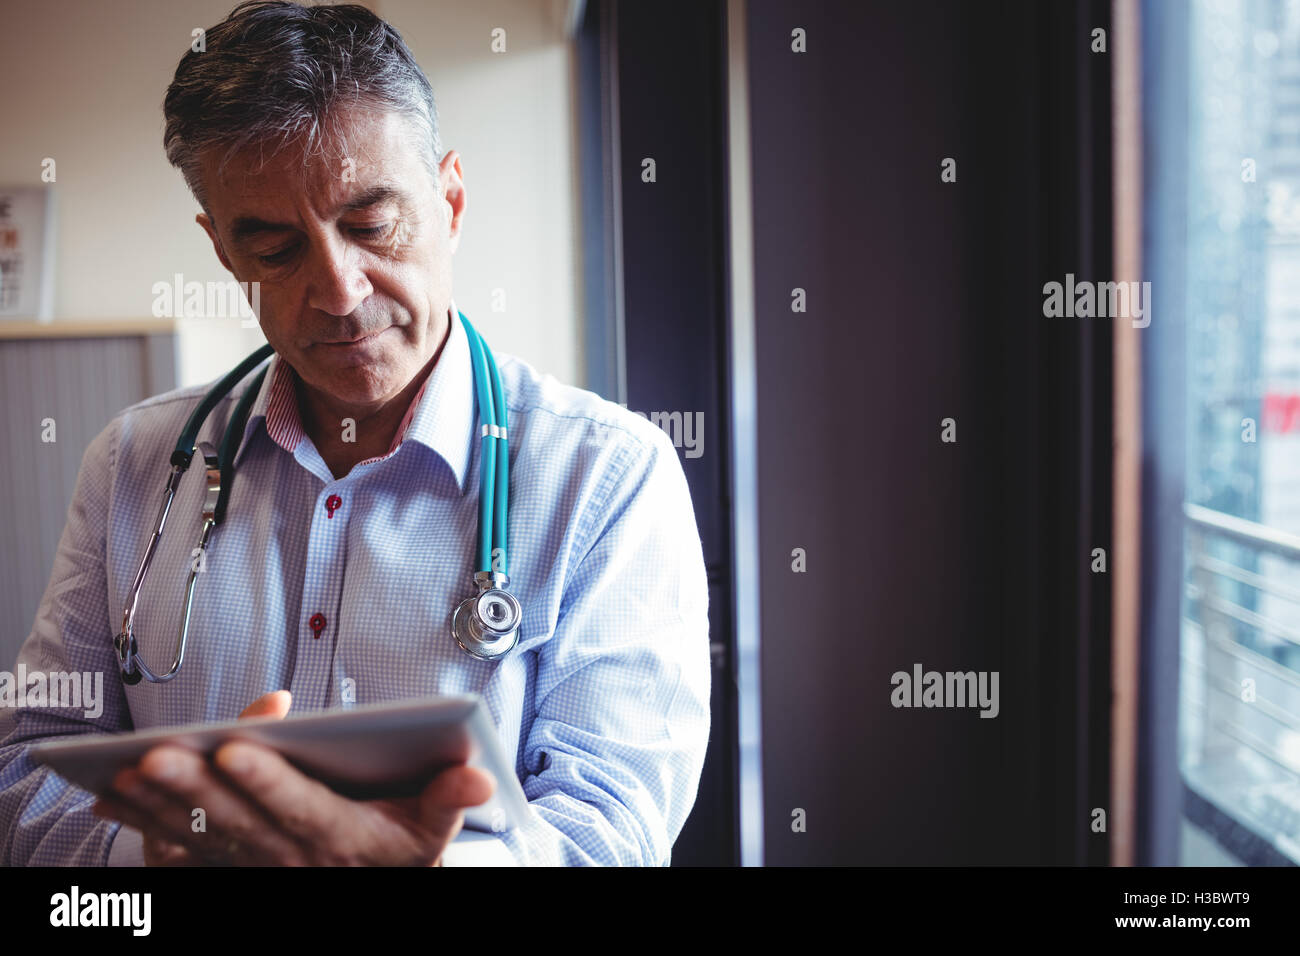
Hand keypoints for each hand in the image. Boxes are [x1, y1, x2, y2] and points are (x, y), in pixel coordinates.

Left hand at [92, 690, 495, 865]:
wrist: (371, 889)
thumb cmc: (399, 853)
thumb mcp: (433, 832)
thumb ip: (451, 800)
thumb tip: (479, 778)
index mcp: (341, 839)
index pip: (299, 809)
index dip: (268, 781)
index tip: (237, 747)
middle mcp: (289, 857)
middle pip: (235, 820)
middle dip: (193, 786)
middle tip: (157, 752)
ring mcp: (251, 866)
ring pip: (199, 832)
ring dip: (158, 802)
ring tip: (125, 766)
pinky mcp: (226, 866)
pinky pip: (179, 850)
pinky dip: (144, 823)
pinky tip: (112, 796)